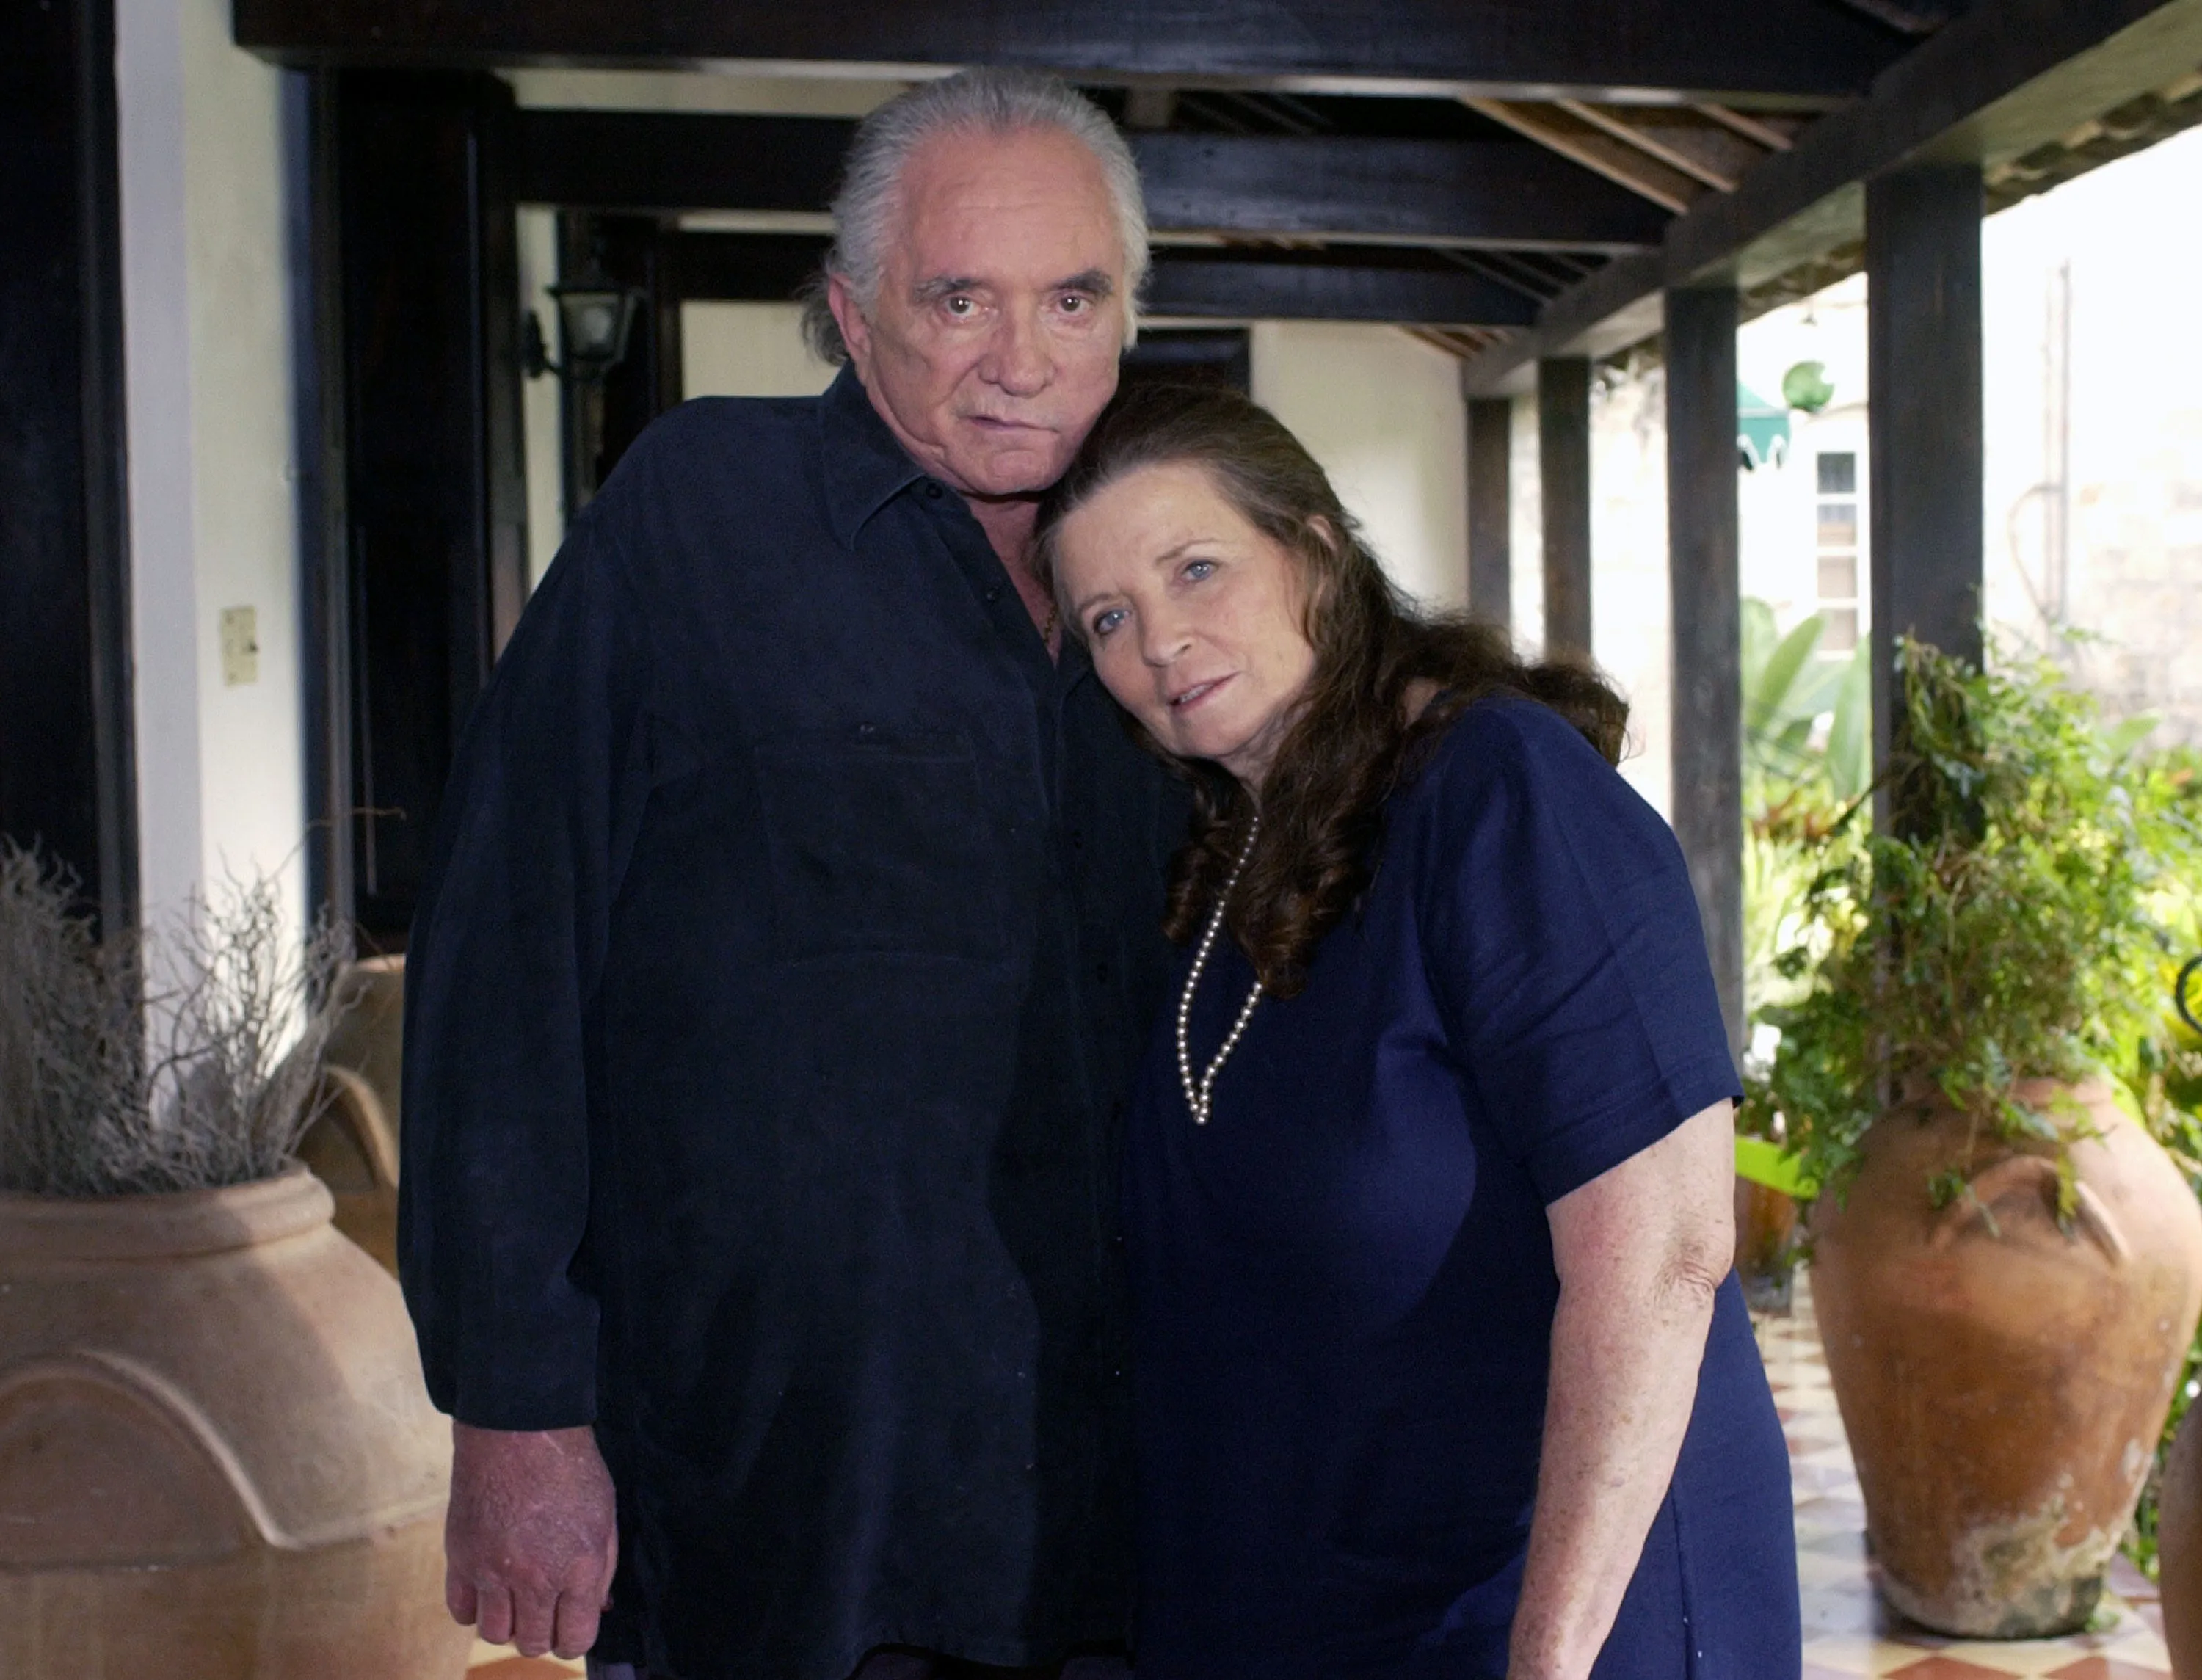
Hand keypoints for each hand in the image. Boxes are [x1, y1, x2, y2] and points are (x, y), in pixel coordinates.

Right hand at [444, 1421, 618, 1659]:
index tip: (571, 1623)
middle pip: (534, 1643)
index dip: (575, 1636)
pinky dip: (475, 1608)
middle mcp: (535, 1577)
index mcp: (578, 1567)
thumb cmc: (569, 1466)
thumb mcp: (605, 1515)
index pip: (575, 1639)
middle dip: (543, 1632)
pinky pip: (461, 1612)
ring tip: (516, 1596)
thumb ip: (602, 1568)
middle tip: (545, 1608)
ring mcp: (492, 1570)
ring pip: (495, 1635)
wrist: (518, 1428)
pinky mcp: (460, 1557)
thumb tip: (598, 1609)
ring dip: (508, 1623)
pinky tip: (488, 1587)